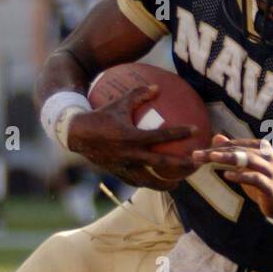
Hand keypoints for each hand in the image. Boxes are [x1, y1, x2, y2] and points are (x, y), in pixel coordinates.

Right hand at [67, 86, 196, 187]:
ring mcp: (123, 166)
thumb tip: (157, 87)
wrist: (76, 134)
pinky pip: (135, 180)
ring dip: (163, 183)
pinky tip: (154, 182)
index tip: (196, 131)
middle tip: (196, 165)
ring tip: (176, 184)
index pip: (161, 135)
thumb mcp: (119, 102)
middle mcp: (129, 154)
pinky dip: (146, 183)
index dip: (179, 133)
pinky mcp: (117, 172)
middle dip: (180, 164)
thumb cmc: (99, 115)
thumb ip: (138, 94)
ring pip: (148, 179)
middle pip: (161, 163)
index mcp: (131, 136)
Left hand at [192, 134, 272, 216]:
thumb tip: (217, 137)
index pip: (235, 145)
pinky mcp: (270, 186)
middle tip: (197, 155)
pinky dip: (241, 176)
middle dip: (218, 152)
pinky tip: (227, 175)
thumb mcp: (245, 165)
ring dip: (229, 158)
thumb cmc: (261, 179)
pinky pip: (255, 178)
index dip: (216, 148)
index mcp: (261, 147)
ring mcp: (270, 170)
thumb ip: (233, 151)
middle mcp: (267, 156)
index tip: (197, 153)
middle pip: (240, 150)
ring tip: (213, 158)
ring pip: (249, 160)